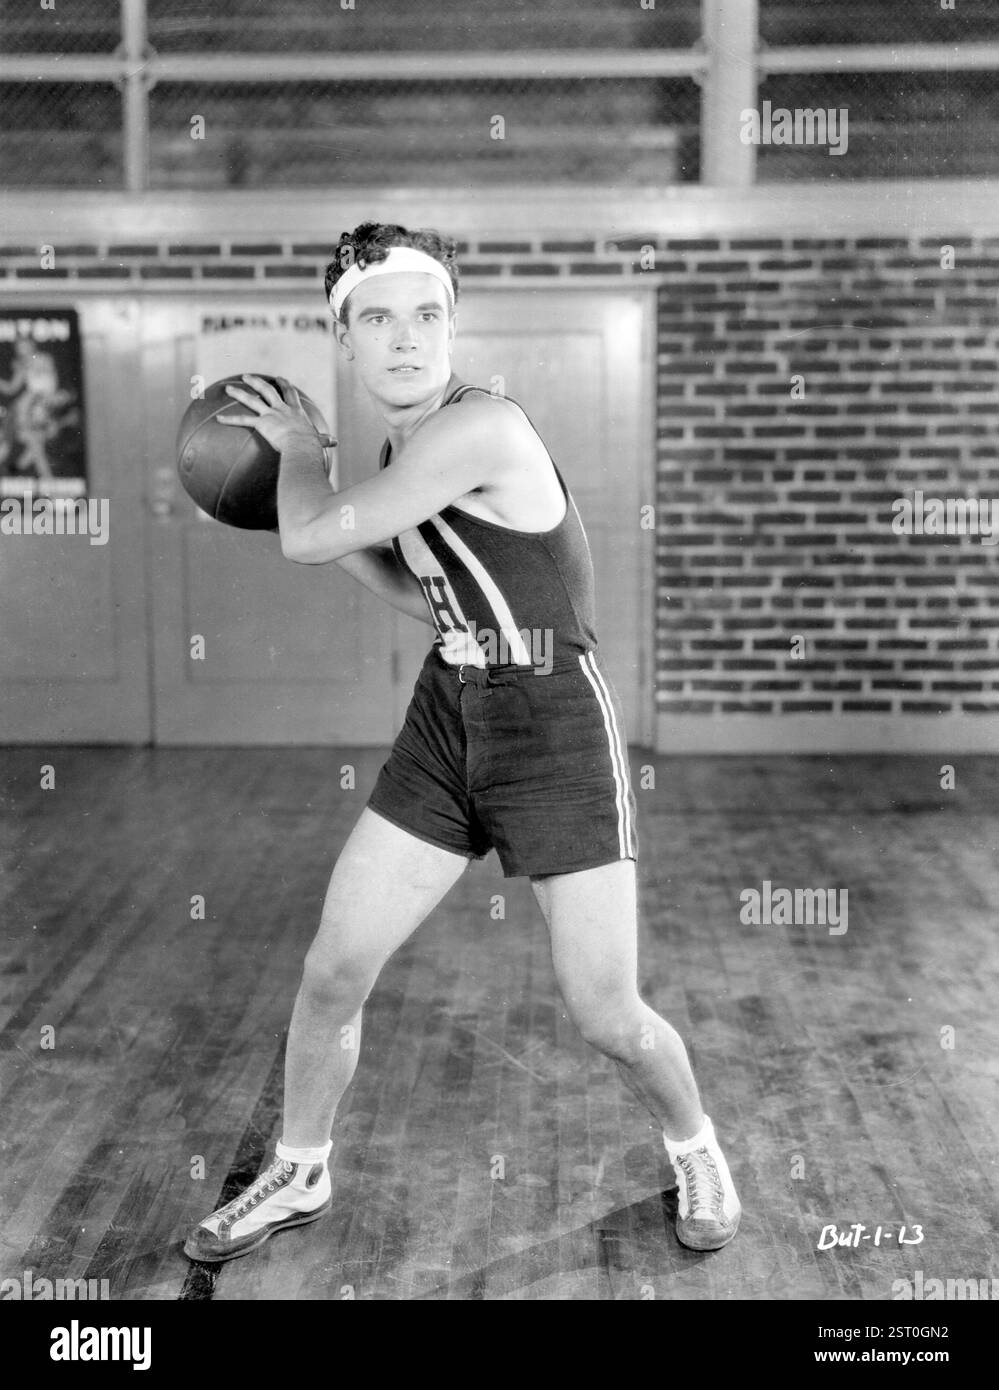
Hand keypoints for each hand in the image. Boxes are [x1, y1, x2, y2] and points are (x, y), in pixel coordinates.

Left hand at [220, 374, 336, 455]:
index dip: (284, 385)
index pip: (290, 394)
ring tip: (227, 388)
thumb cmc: (311, 445)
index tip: (280, 379)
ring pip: (251, 400)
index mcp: (295, 411)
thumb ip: (324, 440)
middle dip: (256, 382)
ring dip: (238, 393)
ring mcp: (270, 414)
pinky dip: (230, 420)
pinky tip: (218, 419)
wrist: (302, 445)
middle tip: (247, 377)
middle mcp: (281, 409)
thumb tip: (335, 442)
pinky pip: (243, 420)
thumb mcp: (319, 440)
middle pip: (267, 390)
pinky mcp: (261, 423)